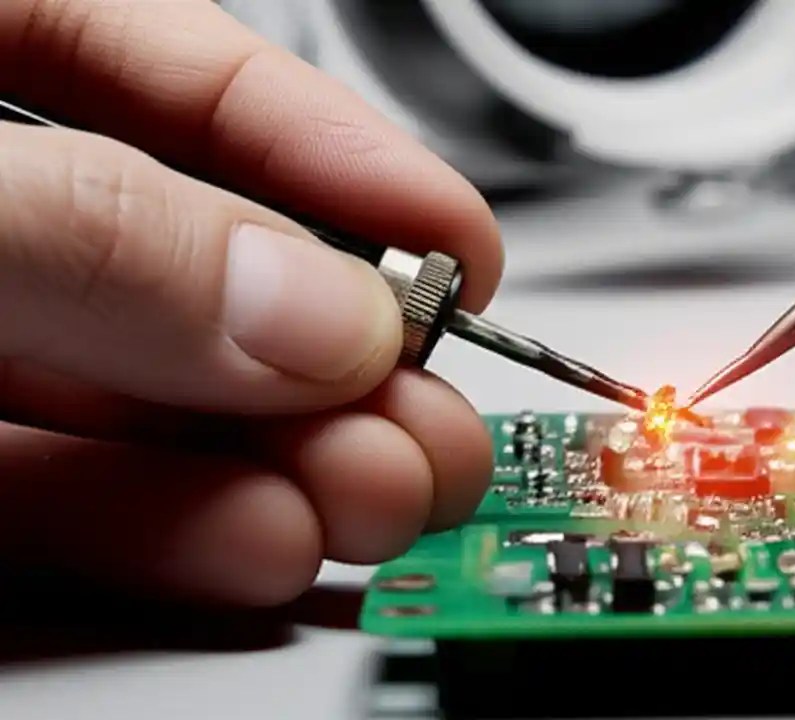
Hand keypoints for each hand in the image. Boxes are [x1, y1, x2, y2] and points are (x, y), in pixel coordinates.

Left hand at [0, 1, 502, 605]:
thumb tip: (306, 317)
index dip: (347, 164)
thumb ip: (103, 237)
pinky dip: (159, 527)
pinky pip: (47, 489)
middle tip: (432, 421)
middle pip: (200, 263)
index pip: (196, 82)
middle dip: (337, 357)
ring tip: (370, 501)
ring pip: (142, 394)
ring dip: (279, 463)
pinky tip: (252, 542)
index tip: (458, 252)